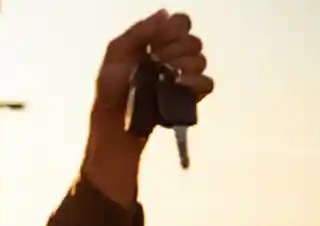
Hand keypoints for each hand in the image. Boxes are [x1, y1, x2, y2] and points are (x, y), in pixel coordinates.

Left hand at [82, 9, 215, 205]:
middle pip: (193, 40)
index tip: (156, 41)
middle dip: (173, 49)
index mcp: (159, 42)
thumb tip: (164, 13)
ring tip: (162, 74)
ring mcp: (185, 77)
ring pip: (200, 60)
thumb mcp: (117, 53)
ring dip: (180, 64)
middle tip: (154, 60)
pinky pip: (207, 83)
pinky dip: (195, 82)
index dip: (173, 28)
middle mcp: (176, 56)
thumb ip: (139, 31)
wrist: (113, 118)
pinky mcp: (190, 97)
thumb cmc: (111, 88)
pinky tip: (178, 84)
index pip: (182, 22)